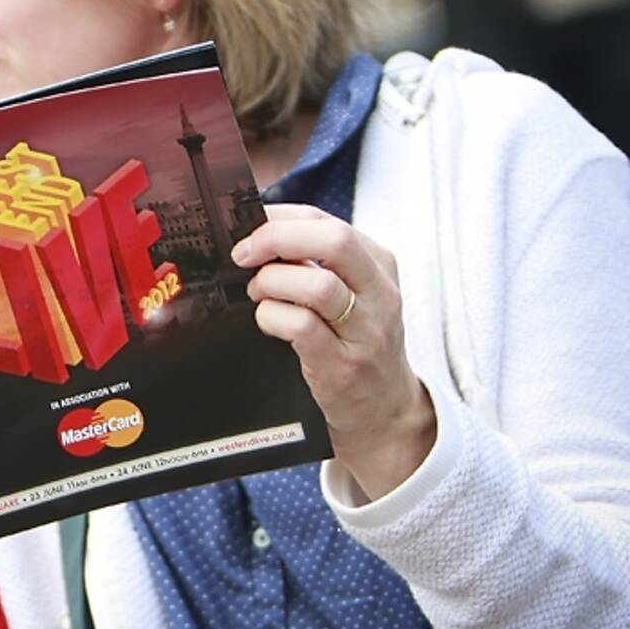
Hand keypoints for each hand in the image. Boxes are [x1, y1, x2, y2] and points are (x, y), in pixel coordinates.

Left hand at [234, 203, 435, 499]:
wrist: (385, 411)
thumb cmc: (357, 343)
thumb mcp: (352, 293)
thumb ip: (314, 262)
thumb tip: (255, 234)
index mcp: (378, 264)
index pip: (326, 220)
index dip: (278, 218)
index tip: (246, 227)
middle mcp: (380, 293)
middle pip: (334, 241)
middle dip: (276, 238)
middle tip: (244, 254)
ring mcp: (366, 332)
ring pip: (318, 285)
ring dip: (272, 283)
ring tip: (257, 293)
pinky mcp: (344, 366)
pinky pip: (301, 328)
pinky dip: (271, 318)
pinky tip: (267, 322)